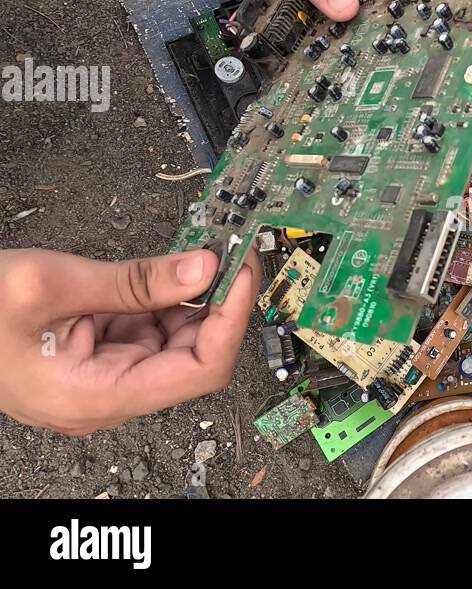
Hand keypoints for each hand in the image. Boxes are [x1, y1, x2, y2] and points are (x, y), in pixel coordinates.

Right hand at [0, 248, 259, 434]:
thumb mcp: (49, 284)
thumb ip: (134, 280)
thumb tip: (202, 268)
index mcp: (99, 395)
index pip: (201, 370)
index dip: (232, 320)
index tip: (242, 273)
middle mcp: (109, 397)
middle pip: (194, 356)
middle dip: (215, 303)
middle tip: (228, 252)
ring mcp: (106, 378)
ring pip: (174, 340)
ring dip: (189, 297)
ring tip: (197, 253)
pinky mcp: (100, 358)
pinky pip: (148, 331)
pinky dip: (162, 299)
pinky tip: (168, 271)